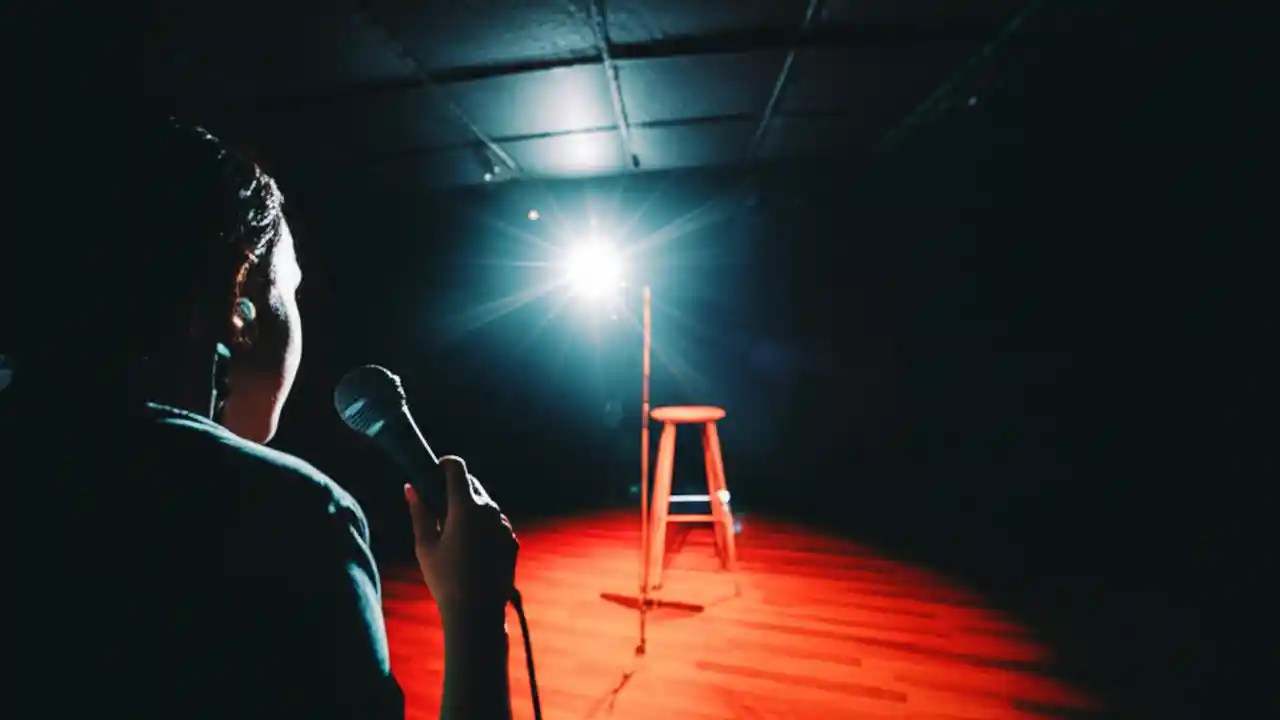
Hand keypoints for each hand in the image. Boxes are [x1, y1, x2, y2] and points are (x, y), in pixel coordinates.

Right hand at [404, 456, 517, 619]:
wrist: (477, 612)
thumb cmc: (445, 579)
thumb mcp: (425, 545)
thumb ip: (419, 512)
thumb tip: (410, 488)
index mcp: (466, 507)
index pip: (458, 469)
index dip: (445, 464)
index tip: (436, 469)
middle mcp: (489, 510)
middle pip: (473, 484)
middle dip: (456, 487)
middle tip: (439, 504)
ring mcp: (504, 525)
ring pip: (486, 504)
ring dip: (471, 507)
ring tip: (454, 531)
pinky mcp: (511, 540)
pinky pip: (496, 523)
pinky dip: (484, 525)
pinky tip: (471, 546)